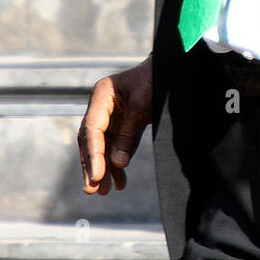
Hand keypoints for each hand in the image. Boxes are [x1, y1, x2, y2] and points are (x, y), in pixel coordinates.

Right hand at [78, 55, 152, 195]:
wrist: (169, 69)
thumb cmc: (155, 80)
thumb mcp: (143, 106)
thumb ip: (129, 134)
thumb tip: (118, 163)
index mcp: (101, 95)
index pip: (92, 129)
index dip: (93, 154)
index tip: (96, 175)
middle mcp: (100, 106)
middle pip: (91, 140)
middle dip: (92, 166)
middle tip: (92, 189)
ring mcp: (109, 116)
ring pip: (101, 147)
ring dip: (103, 169)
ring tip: (105, 191)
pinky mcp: (120, 124)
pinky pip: (114, 147)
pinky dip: (117, 164)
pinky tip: (120, 181)